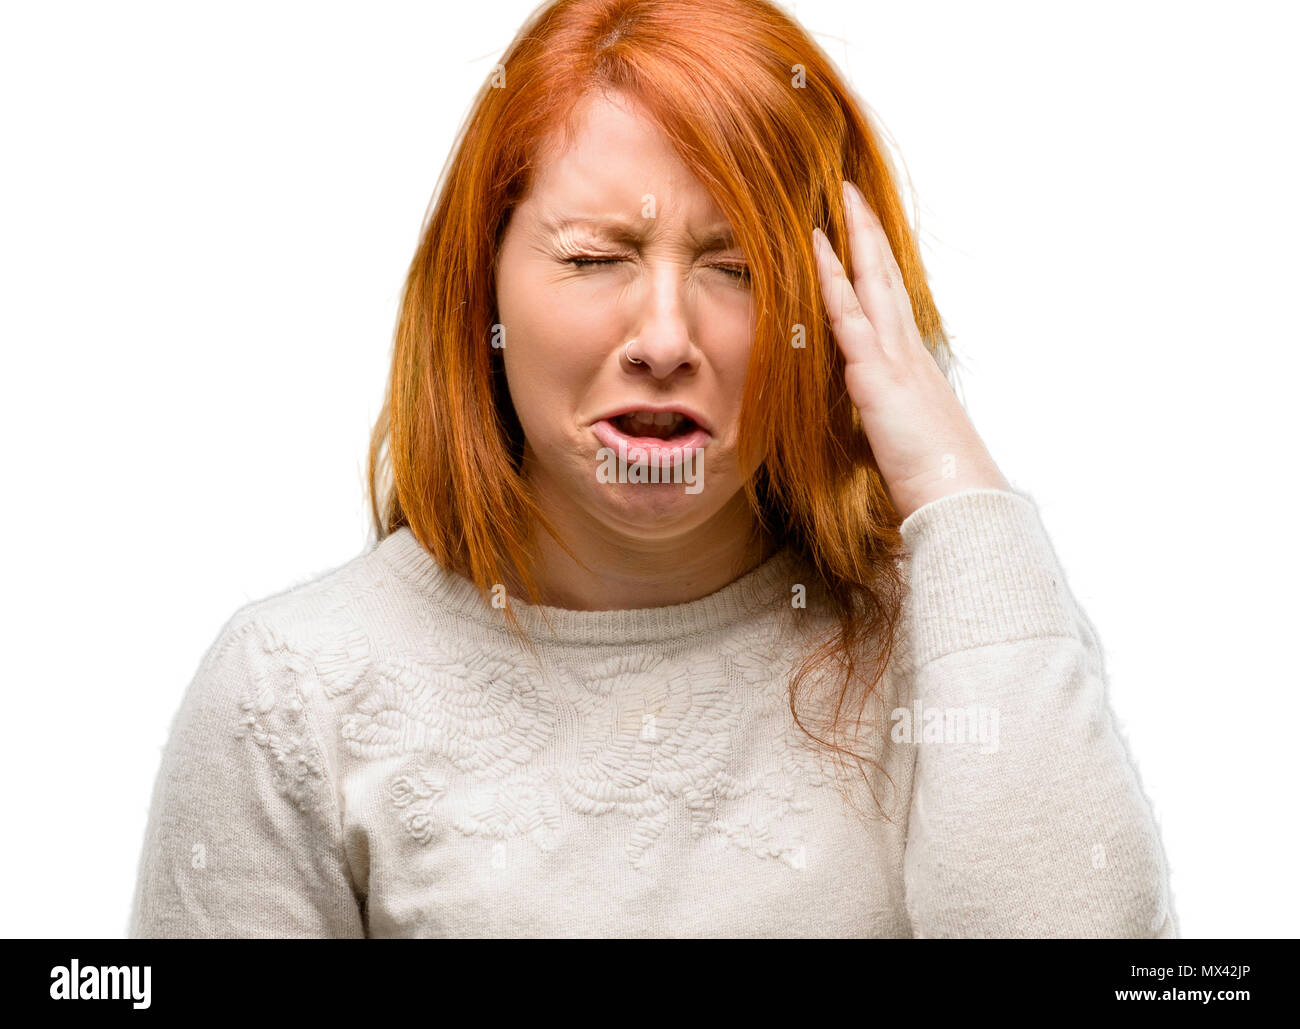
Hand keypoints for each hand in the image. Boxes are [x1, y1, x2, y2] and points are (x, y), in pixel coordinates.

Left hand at [812, 179, 1010, 521]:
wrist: (957, 497)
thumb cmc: (934, 478)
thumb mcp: (906, 438)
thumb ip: (887, 416)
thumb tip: (875, 414)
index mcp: (913, 366)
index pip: (891, 303)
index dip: (877, 266)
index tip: (864, 234)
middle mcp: (907, 352)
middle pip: (886, 278)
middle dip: (869, 233)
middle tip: (853, 191)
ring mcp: (895, 358)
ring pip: (872, 284)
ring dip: (855, 238)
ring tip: (841, 197)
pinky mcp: (878, 374)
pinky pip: (850, 315)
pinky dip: (833, 279)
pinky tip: (817, 250)